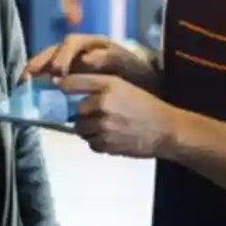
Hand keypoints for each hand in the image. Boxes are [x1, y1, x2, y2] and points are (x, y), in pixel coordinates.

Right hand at [24, 34, 155, 87]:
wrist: (146, 85)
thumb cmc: (137, 73)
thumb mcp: (127, 65)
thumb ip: (108, 59)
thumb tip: (85, 58)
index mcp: (94, 43)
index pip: (72, 43)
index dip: (61, 56)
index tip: (57, 72)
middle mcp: (82, 49)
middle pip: (56, 49)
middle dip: (41, 60)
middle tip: (30, 75)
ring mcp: (75, 61)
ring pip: (51, 59)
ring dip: (36, 68)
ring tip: (24, 80)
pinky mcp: (72, 75)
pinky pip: (52, 73)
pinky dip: (41, 79)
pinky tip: (31, 88)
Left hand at [59, 74, 180, 158]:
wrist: (166, 130)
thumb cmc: (147, 106)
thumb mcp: (125, 87)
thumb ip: (100, 87)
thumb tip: (69, 87)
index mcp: (109, 85)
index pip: (74, 82)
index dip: (65, 85)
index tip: (59, 85)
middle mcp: (103, 103)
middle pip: (78, 110)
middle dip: (86, 115)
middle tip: (100, 116)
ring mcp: (103, 125)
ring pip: (82, 129)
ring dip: (90, 130)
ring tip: (107, 128)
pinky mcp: (106, 144)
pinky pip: (91, 144)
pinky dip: (98, 142)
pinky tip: (112, 138)